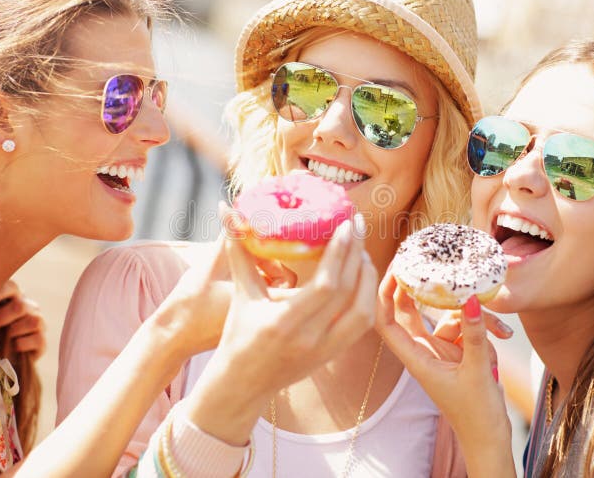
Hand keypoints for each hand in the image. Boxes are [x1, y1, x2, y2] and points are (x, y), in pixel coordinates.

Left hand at [0, 280, 45, 360]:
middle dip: (3, 317)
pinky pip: (38, 339)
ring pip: (33, 321)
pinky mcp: (42, 342)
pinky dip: (23, 344)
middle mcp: (29, 308)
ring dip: (14, 331)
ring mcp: (38, 324)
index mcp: (13, 298)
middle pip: (21, 306)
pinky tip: (14, 347)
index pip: (11, 288)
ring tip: (2, 339)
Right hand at [183, 207, 375, 445]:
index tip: (347, 224)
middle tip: (358, 224)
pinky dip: (366, 296)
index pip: (326, 285)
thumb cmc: (237, 334)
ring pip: (363, 311)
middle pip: (348, 293)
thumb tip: (226, 208)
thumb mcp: (240, 293)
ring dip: (367, 276)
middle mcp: (309, 340)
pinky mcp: (333, 355)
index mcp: (284, 323)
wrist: (241, 386)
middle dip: (357, 253)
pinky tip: (360, 274)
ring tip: (360, 248)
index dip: (341, 253)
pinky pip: (362, 324)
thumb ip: (237, 249)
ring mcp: (324, 350)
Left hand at [376, 274, 514, 475]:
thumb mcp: (478, 371)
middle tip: (423, 261)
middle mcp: (423, 351)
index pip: (386, 322)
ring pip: (447, 318)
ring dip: (470, 317)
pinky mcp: (459, 352)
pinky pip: (467, 329)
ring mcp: (441, 350)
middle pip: (409, 311)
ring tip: (501, 330)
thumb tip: (471, 299)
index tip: (393, 270)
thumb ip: (475, 335)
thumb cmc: (477, 414)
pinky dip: (483, 328)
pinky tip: (504, 336)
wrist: (490, 439)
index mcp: (416, 359)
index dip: (383, 294)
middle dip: (416, 287)